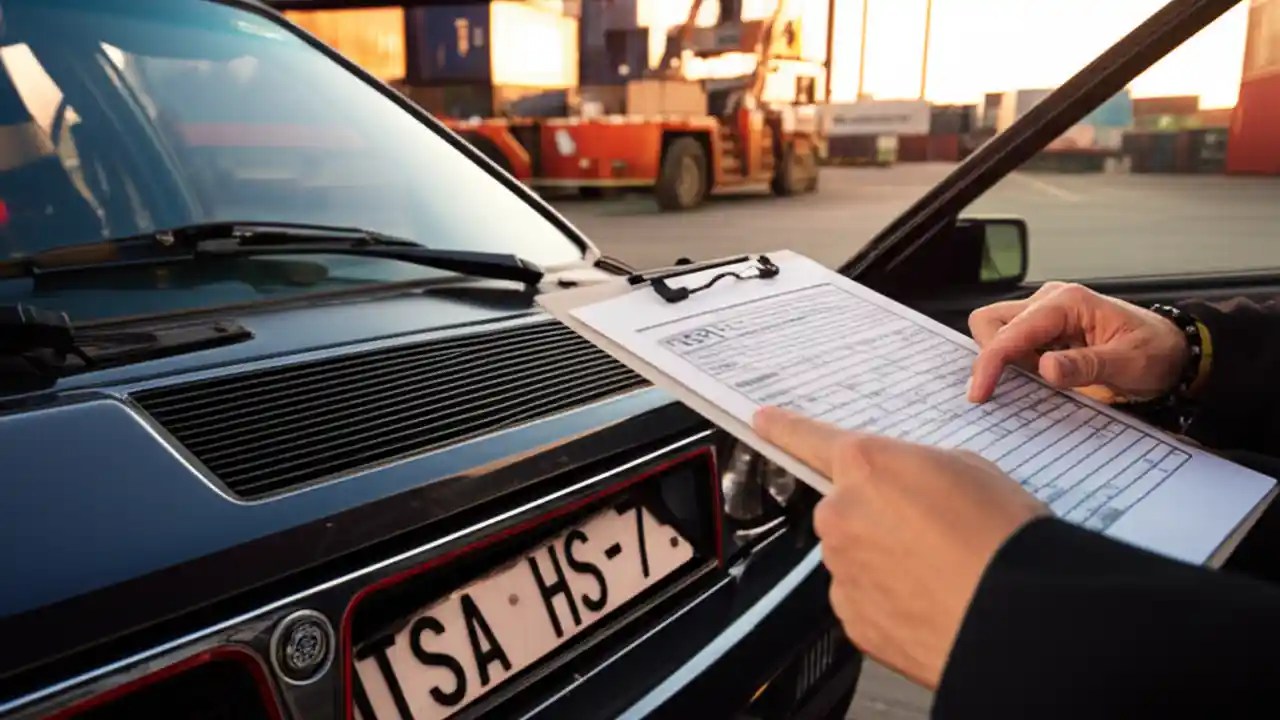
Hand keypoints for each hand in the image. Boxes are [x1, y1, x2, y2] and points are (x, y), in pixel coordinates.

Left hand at [753, 407, 1047, 689]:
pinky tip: (929, 601)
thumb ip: (917, 472)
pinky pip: (862, 599)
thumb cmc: (1002, 536)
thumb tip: (908, 491)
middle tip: (932, 533)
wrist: (1017, 614)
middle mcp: (840, 513)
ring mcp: (841, 569)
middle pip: (846, 508)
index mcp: (866, 465)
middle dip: (878, 517)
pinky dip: (888, 601)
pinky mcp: (851, 617)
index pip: (809, 439)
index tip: (761, 420)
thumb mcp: (969, 469)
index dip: (783, 428)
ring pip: (855, 556)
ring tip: (940, 572)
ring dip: (884, 561)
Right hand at [967, 282, 1189, 402]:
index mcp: (1068, 303)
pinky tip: (1038, 379)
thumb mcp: (1128, 363)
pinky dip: (1014, 365)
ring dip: (1005, 361)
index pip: (1011, 331)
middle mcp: (1050, 301)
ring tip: (1038, 381)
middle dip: (992, 356)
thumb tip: (1044, 368)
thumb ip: (1085, 365)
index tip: (980, 394)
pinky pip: (1013, 343)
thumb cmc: (1156, 352)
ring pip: (996, 331)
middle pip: (990, 322)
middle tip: (1017, 384)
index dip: (990, 363)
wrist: (1174, 352)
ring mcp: (1045, 314)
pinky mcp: (1044, 329)